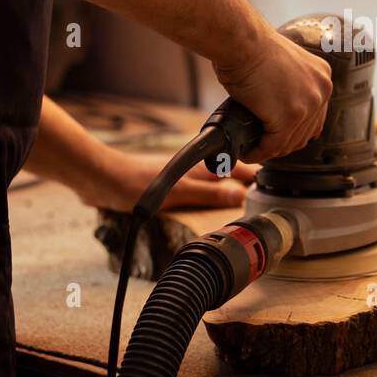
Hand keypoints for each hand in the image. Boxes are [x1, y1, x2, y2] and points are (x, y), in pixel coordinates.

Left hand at [90, 151, 257, 211]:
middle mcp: (194, 169)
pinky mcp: (171, 184)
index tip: (273, 188)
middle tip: (263, 200)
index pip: (239, 168)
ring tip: (242, 207)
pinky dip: (209, 197)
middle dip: (246, 184)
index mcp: (201, 167)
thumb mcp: (179, 192)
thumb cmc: (135, 183)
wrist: (103, 181)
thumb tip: (241, 196)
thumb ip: (210, 194)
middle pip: (228, 174)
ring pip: (214, 182)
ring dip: (227, 191)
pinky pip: (198, 190)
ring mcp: (183, 176)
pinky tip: (207, 208)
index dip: (256, 177)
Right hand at [213, 26, 332, 163]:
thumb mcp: (282, 67)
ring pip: (288, 143)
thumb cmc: (251, 47)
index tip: (277, 137)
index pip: (315, 117)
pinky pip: (273, 146)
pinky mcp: (289, 118)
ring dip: (268, 150)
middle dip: (281, 143)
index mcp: (321, 77)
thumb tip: (276, 110)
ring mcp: (308, 105)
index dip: (294, 132)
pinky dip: (258, 152)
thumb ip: (289, 87)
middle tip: (261, 146)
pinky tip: (247, 151)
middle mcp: (322, 91)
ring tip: (252, 150)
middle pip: (304, 133)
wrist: (242, 42)